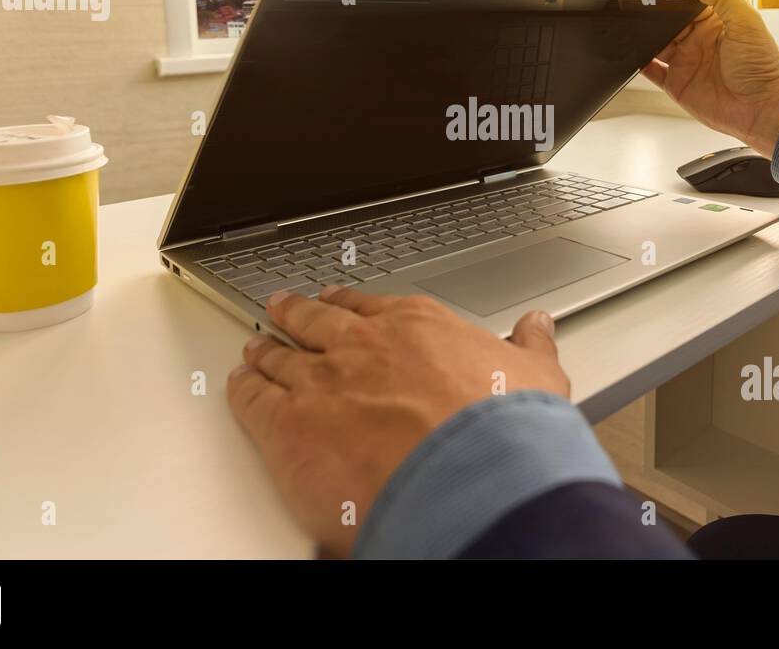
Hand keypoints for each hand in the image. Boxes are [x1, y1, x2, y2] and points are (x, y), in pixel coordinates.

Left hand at [226, 286, 569, 557]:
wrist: (472, 477)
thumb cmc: (503, 430)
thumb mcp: (535, 376)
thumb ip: (529, 346)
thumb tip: (538, 325)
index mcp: (415, 326)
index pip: (369, 306)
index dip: (348, 304)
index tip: (338, 301)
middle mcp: (362, 345)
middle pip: (314, 320)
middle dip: (295, 314)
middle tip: (281, 308)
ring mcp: (321, 382)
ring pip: (278, 357)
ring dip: (264, 352)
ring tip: (254, 350)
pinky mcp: (290, 428)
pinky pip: (252, 399)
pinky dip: (243, 390)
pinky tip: (240, 387)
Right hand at [642, 0, 778, 156]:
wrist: (764, 107)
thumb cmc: (763, 65)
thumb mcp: (747, 20)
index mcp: (715, 23)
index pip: (686, 6)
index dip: (672, 2)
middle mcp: (699, 42)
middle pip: (667, 25)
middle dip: (653, 19)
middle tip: (638, 14)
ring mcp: (687, 63)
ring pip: (656, 46)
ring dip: (644, 39)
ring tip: (632, 32)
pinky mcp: (678, 85)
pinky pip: (653, 72)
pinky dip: (640, 64)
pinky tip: (633, 56)